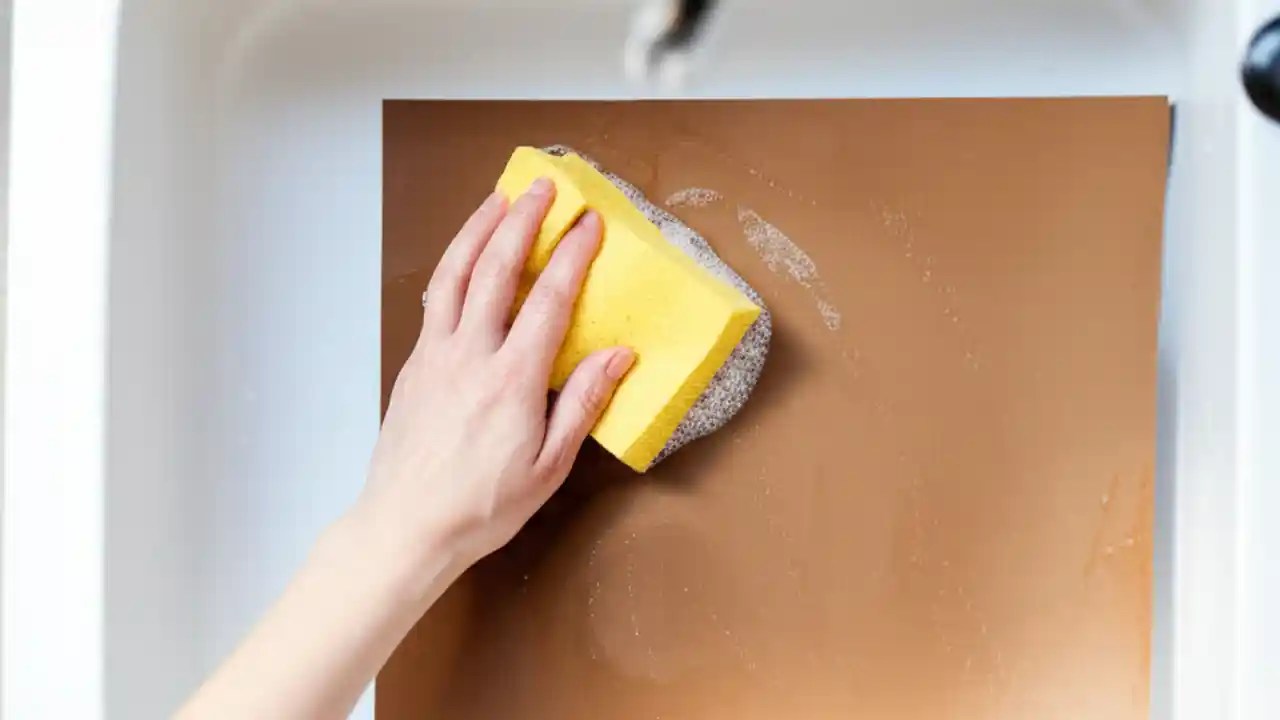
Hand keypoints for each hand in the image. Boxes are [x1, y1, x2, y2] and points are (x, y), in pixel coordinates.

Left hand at [359, 178, 633, 577]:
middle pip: (496, 270)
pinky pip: (435, 300)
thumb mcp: (549, 467)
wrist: (406, 527)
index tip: (589, 222)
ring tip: (498, 199)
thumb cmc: (482, 506)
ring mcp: (434, 356)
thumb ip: (582, 404)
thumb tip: (619, 356)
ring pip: (454, 275)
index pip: (549, 300)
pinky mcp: (413, 365)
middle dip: (523, 221)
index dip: (572, 255)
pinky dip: (452, 266)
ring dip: (478, 230)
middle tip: (543, 187)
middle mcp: (469, 356)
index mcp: (511, 381)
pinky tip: (465, 256)